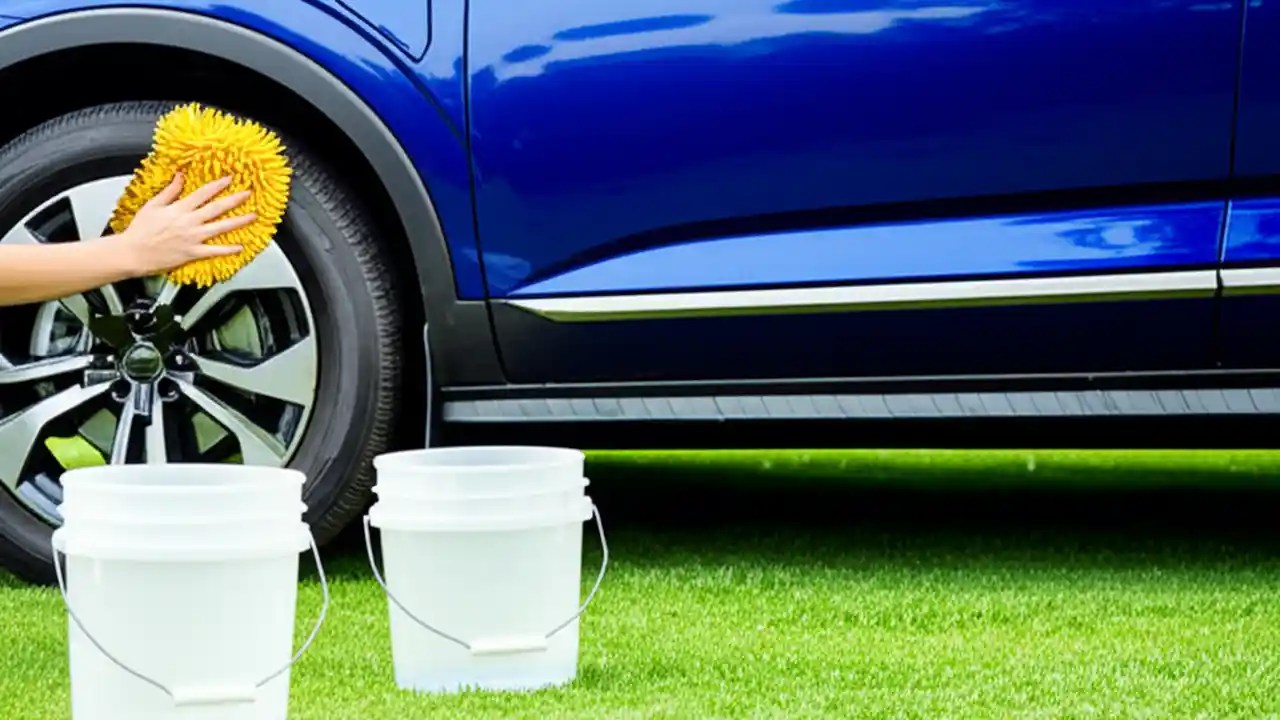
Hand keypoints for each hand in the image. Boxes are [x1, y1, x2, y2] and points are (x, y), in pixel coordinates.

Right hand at [117, 173, 256, 276]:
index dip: (218, 185)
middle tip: (248, 193)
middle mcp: (188, 222)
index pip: (203, 193)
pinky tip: (240, 247)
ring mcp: (192, 238)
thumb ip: (169, 191)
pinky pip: (214, 251)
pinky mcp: (192, 253)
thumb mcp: (152, 205)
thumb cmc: (139, 231)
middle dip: (234, 200)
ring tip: (253, 216)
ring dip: (239, 221)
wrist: (132, 253)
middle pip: (216, 208)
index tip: (230, 179)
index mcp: (178, 209)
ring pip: (220, 228)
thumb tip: (180, 175)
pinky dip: (228, 249)